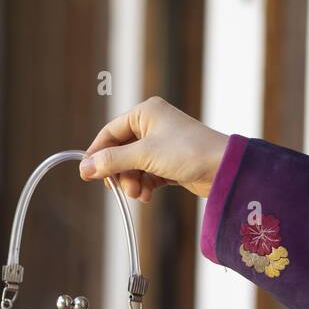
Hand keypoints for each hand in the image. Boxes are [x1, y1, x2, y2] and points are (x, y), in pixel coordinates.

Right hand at [80, 97, 228, 200]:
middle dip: (120, 173)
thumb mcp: (144, 155)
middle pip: (121, 151)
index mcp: (145, 113)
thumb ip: (113, 161)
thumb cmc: (187, 152)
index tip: (87, 174)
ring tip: (139, 194)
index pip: (110, 133)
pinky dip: (145, 186)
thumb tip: (84, 168)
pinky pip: (147, 174)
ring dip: (132, 182)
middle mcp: (152, 125)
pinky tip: (148, 196)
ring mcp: (162, 144)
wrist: (223, 168)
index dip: (97, 154)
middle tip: (120, 190)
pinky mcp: (170, 162)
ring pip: (133, 166)